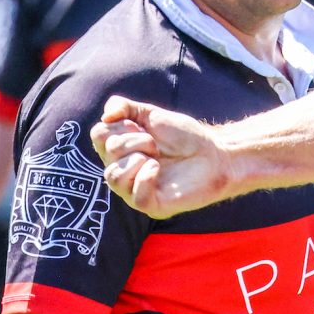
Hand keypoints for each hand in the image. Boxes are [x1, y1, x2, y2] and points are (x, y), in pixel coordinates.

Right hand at [90, 97, 238, 218]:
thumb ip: (123, 107)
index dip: (121, 126)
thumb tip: (105, 116)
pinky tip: (158, 170)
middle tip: (156, 145)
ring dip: (137, 159)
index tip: (144, 129)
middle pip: (107, 152)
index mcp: (119, 151)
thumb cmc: (184, 137)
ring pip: (113, 178)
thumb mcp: (150, 114)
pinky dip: (145, 178)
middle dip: (134, 141)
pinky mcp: (153, 206)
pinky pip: (135, 198)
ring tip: (156, 158)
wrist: (215, 155)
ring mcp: (136, 190)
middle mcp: (123, 171)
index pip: (98, 135)